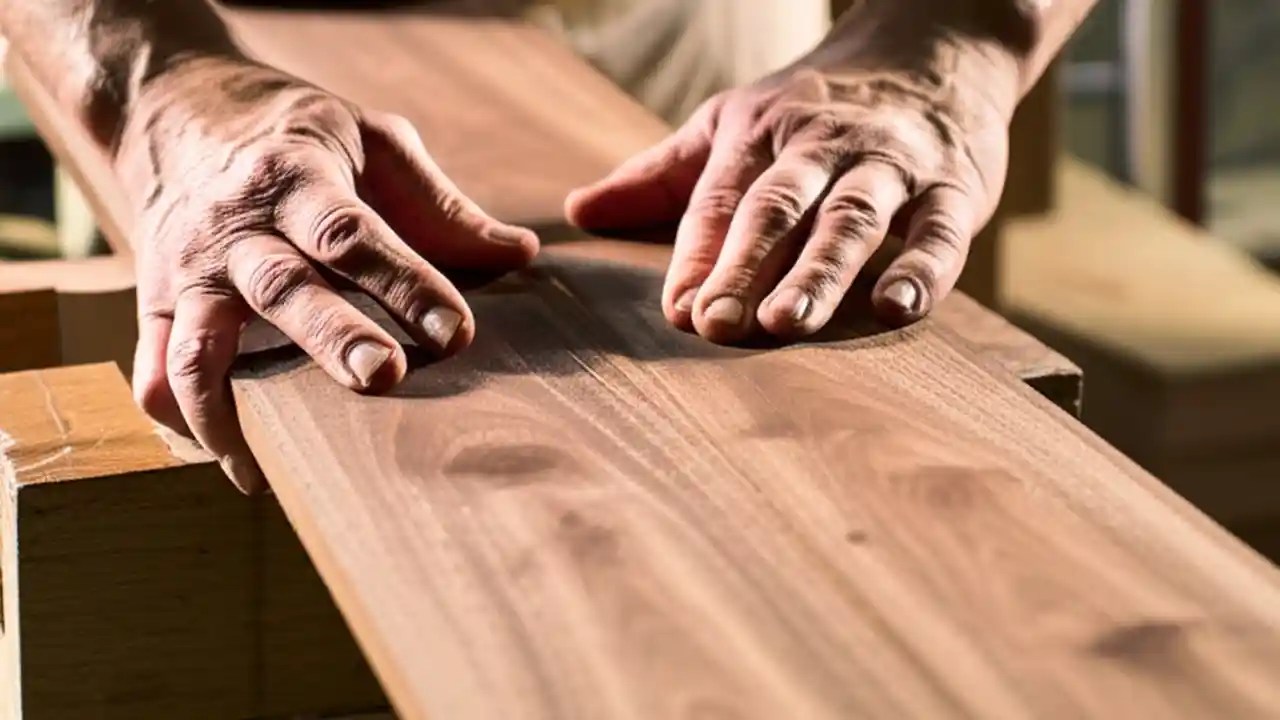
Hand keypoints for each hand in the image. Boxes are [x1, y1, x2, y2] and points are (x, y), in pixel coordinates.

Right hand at [120, 56, 538, 491]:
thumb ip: (439, 204)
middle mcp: (235, 229)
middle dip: (331, 338)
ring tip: (285, 465)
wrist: (174, 110)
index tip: (457, 331)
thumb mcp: (370, 141)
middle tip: (383, 379)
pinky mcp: (156, 308)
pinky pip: (157, 375)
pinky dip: (188, 422)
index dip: (404, 282)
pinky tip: (241, 463)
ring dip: (240, 405)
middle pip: (280, 288)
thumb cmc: (296, 135)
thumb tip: (521, 253)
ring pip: (201, 344)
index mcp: (295, 178)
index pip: (350, 234)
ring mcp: (187, 273)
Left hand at [567, 6, 1019, 342]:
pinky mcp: (954, 187)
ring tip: (789, 323)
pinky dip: (921, 268)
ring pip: (851, 220)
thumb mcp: (732, 124)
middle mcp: (822, 147)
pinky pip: (940, 230)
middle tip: (715, 326)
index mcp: (760, 133)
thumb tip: (581, 211)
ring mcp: (889, 166)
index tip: (675, 311)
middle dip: (745, 266)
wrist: (932, 49)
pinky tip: (895, 308)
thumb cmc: (815, 106)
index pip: (721, 200)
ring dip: (819, 272)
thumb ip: (663, 175)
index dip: (697, 255)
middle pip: (778, 208)